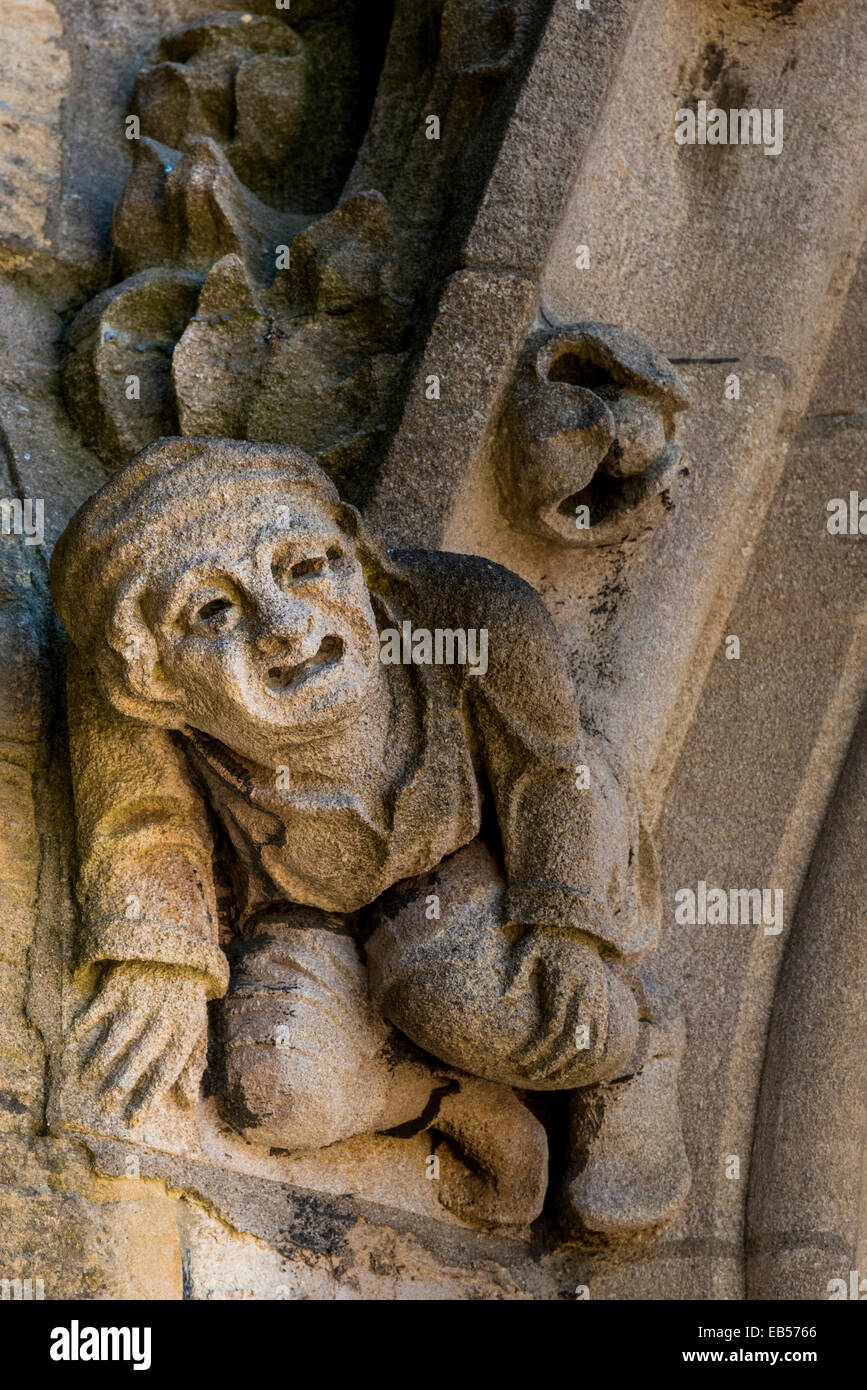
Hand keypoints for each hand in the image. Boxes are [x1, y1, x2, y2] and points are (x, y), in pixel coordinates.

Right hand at [66, 962, 207, 1123]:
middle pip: (141, 1054)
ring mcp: (141, 997)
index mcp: (185, 1027)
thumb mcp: (196, 1026)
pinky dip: (84, 1026)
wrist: (177, 947)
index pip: (167, 1068)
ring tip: (87, 1077)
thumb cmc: (184, 998)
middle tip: (107, 1102)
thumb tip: (188, 1101)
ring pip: (118, 1033)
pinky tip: (72, 1042)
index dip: (150, 1095)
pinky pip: (99, 1008)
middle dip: (123, 1081)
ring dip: (101, 1057)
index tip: (133, 1119)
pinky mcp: (121, 982)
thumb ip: (192, 1063)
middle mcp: (163, 1014)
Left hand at [502, 927, 608, 1085]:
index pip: (552, 1029)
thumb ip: (517, 972)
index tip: (520, 1060)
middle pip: (572, 1042)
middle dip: (553, 1064)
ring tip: (552, 1077)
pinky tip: (579, 1066)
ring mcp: (599, 998)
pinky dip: (593, 1054)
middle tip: (532, 1076)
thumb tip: (506, 999)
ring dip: (572, 1065)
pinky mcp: (605, 999)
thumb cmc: (546, 936)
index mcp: (565, 984)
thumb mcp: (527, 947)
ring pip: (592, 1043)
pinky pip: (604, 1034)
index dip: (536, 1049)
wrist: (578, 923)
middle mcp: (586, 994)